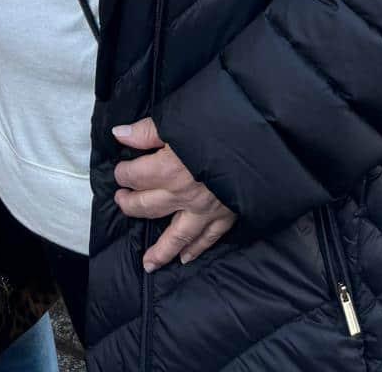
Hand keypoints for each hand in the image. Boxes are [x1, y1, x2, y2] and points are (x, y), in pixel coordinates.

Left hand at [112, 117, 236, 269]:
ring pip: (175, 236)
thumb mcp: (180, 118)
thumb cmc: (220, 123)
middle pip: (147, 206)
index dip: (123, 172)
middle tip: (122, 201)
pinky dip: (196, 250)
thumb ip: (147, 131)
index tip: (121, 170)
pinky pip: (208, 239)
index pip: (134, 175)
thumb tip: (119, 134)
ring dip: (160, 250)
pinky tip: (186, 258)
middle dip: (130, 204)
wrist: (262, 141)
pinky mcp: (226, 216)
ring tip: (147, 263)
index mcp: (167, 168)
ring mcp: (204, 210)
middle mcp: (182, 194)